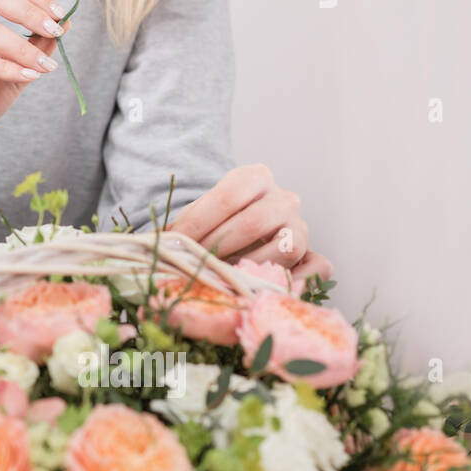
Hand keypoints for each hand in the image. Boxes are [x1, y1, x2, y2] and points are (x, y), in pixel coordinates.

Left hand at [166, 164, 332, 282]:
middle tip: (194, 265)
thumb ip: (184, 226)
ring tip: (222, 279)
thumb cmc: (212, 223)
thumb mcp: (197, 215)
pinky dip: (295, 283)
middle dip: (219, 247)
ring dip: (249, 268)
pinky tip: (266, 292)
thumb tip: (153, 244)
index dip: (199, 221)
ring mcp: (301, 227)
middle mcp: (284, 198)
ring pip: (285, 248)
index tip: (174, 242)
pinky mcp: (313, 255)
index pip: (227, 196)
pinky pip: (316, 269)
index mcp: (254, 178)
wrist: (239, 232)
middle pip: (255, 222)